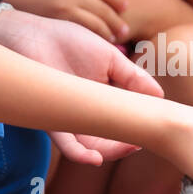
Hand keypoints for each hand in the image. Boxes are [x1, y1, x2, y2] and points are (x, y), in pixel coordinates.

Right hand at [0, 0, 130, 42]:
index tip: (125, 7)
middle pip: (103, 6)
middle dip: (116, 20)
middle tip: (125, 31)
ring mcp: (65, 4)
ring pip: (95, 20)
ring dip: (108, 31)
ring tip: (115, 40)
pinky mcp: (57, 19)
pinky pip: (81, 30)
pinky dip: (92, 37)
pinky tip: (97, 44)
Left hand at [0, 8, 162, 163]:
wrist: (32, 34)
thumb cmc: (68, 42)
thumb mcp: (110, 58)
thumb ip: (134, 78)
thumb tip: (160, 97)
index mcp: (100, 98)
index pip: (122, 119)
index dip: (138, 126)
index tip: (155, 125)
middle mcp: (85, 112)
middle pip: (109, 138)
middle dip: (126, 144)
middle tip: (141, 141)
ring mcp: (69, 117)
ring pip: (91, 146)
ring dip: (111, 151)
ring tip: (129, 147)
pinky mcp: (52, 119)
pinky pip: (66, 144)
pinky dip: (81, 155)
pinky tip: (96, 159)